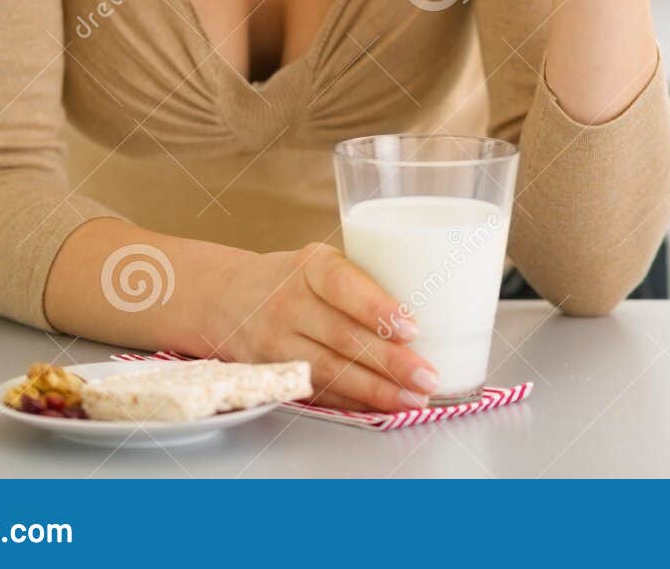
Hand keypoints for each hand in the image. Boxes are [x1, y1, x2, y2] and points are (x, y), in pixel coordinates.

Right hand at [212, 242, 439, 412]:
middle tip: (427, 376)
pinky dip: (353, 402)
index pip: (343, 285)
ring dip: (375, 391)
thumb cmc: (298, 278)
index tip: (411, 326)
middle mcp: (289, 303)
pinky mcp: (272, 374)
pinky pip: (318, 392)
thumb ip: (366, 281)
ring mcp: (276, 342)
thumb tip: (440, 303)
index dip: (377, 307)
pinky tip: (382, 406)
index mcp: (311, 266)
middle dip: (389, 361)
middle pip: (341, 336)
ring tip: (413, 399)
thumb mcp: (324, 262)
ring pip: (329, 371)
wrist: (229, 297)